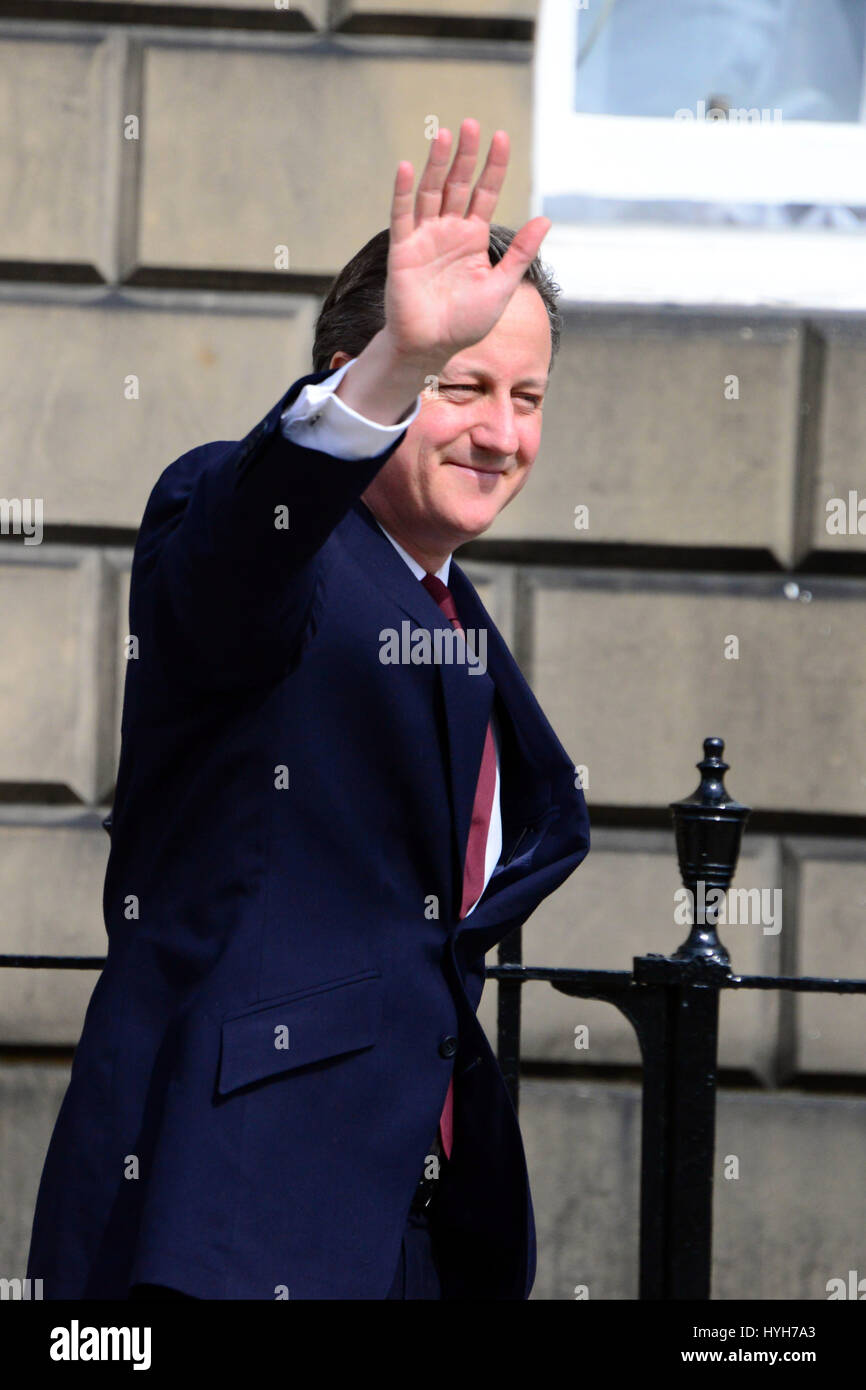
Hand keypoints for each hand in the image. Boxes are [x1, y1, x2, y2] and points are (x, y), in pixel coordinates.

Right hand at [383, 118, 550, 368]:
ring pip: (431, 192)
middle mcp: (449, 231)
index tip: (501, 137)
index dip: (493, 166)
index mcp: (473, 237)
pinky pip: (402, 216)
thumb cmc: (467, 322)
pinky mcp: (403, 250)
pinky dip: (403, 192)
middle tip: (472, 124)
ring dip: (437, 164)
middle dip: (466, 156)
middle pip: (458, 184)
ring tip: (445, 135)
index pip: (485, 192)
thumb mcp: (502, 286)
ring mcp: (425, 238)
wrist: (433, 347)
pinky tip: (407, 167)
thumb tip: (546, 219)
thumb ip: (521, 253)